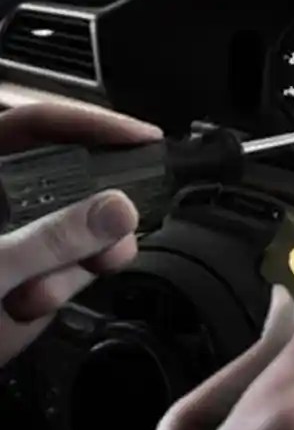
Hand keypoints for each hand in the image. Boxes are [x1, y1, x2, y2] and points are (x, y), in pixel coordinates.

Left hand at [0, 102, 162, 364]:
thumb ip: (52, 239)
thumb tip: (119, 209)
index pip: (34, 126)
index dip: (90, 125)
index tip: (143, 139)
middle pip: (68, 176)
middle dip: (97, 208)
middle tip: (123, 227)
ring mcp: (14, 238)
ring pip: (79, 227)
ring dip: (80, 259)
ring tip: (47, 291)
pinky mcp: (28, 273)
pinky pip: (72, 266)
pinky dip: (65, 284)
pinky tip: (32, 304)